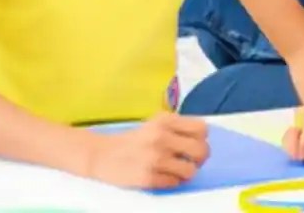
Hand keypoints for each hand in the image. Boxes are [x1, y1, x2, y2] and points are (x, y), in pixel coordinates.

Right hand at [85, 113, 209, 189]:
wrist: (101, 155)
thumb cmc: (132, 140)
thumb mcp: (155, 124)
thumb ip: (177, 128)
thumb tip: (202, 140)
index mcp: (165, 121)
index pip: (202, 129)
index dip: (202, 139)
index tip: (195, 144)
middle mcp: (162, 137)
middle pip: (201, 151)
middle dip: (200, 159)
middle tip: (192, 162)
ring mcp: (155, 158)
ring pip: (190, 170)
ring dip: (186, 173)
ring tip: (177, 171)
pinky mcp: (148, 177)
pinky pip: (174, 182)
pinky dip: (172, 181)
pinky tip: (163, 176)